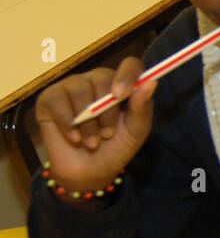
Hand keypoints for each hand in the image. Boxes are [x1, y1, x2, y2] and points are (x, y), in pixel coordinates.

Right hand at [34, 58, 156, 194]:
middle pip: (102, 78)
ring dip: (88, 123)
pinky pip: (57, 101)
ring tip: (92, 143)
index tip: (121, 95)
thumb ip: (143, 108)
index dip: (127, 75)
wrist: (88, 171)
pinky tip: (74, 138)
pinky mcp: (50, 98)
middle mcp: (96, 80)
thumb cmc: (116, 148)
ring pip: (80, 90)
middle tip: (107, 135)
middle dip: (107, 112)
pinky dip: (67, 123)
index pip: (130, 65)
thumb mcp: (135, 132)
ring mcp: (72, 86)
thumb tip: (150, 83)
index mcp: (122, 85)